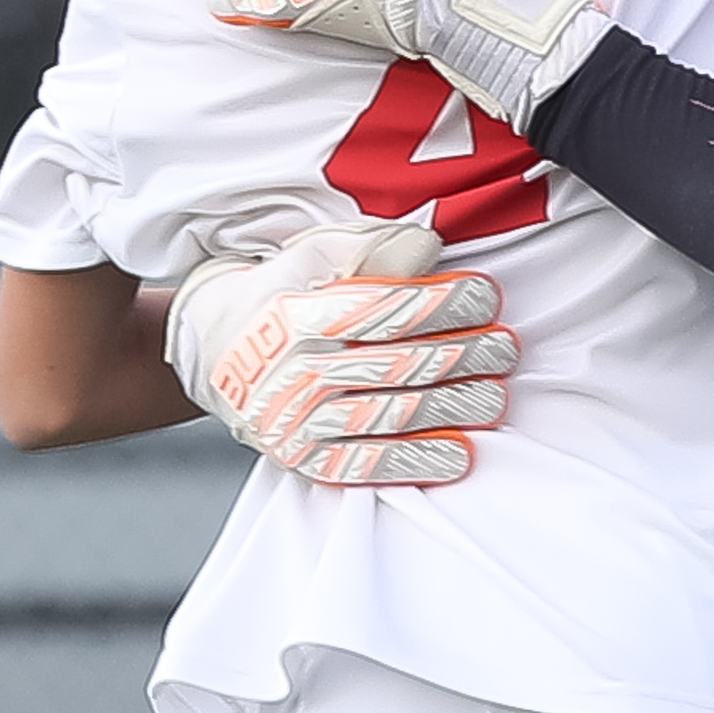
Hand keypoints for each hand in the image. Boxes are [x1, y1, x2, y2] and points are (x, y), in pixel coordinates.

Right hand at [162, 218, 515, 487]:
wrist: (209, 352)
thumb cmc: (275, 296)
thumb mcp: (308, 256)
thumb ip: (368, 249)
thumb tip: (429, 246)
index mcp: (297, 313)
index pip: (385, 310)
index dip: (444, 304)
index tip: (487, 296)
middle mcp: (296, 371)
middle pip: (397, 366)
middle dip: (462, 357)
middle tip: (504, 349)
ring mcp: (297, 420)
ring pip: (391, 416)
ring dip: (453, 410)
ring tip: (494, 397)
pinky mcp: (301, 458)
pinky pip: (365, 465)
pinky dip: (415, 463)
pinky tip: (459, 455)